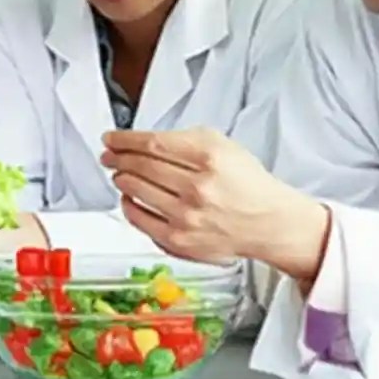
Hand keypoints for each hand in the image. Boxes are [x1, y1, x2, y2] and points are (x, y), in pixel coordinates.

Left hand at [101, 127, 329, 280]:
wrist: (268, 222)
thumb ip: (184, 140)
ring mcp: (187, 216)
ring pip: (136, 190)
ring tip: (120, 173)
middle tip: (109, 155)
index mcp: (209, 157)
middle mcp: (198, 187)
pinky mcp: (179, 240)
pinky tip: (129, 197)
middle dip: (117, 157)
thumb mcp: (223, 146)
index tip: (111, 138)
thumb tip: (142, 141)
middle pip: (140, 165)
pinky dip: (128, 205)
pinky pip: (139, 219)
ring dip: (122, 178)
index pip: (152, 143)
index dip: (124, 139)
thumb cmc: (246, 184)